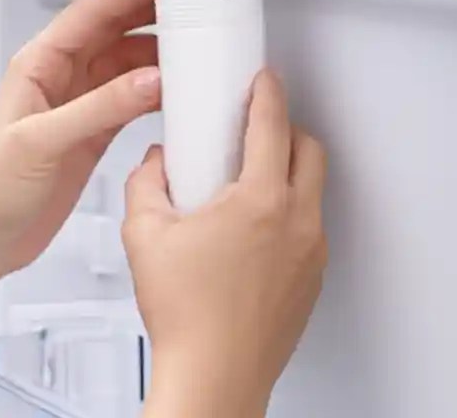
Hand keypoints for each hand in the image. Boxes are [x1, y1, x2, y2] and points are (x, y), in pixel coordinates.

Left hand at [0, 0, 172, 276]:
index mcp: (38, 65)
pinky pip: (129, 101)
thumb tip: (150, 79)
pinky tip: (176, 94)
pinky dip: (154, 94)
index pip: (90, 15)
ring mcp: (77, 105)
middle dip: (149, 14)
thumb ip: (100, 108)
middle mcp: (59, 78)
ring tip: (194, 48)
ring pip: (124, 65)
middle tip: (192, 4)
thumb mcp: (43, 141)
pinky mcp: (91, 134)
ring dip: (156, 55)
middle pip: (111, 32)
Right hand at [124, 70, 327, 417]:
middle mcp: (297, 223)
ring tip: (248, 180)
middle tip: (254, 127)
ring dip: (288, 172)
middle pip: (308, 150)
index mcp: (261, 201)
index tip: (262, 80)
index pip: (273, 124)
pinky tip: (252, 229)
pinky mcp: (310, 280)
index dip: (267, 92)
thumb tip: (155, 165)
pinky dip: (288, 212)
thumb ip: (146, 183)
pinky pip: (308, 228)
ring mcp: (310, 253)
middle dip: (284, 128)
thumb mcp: (144, 234)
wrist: (213, 376)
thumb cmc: (187, 317)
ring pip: (312, 190)